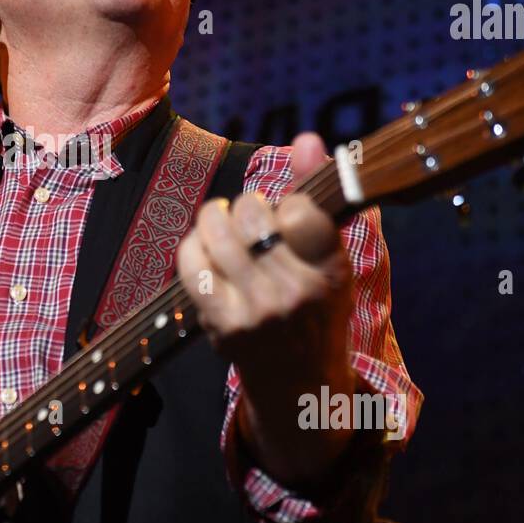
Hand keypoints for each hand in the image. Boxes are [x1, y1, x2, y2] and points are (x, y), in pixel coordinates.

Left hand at [176, 131, 357, 485]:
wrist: (300, 385)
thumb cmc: (315, 306)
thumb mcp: (330, 256)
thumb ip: (318, 193)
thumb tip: (307, 137)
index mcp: (332, 271)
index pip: (300, 212)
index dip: (283, 203)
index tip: (285, 214)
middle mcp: (296, 292)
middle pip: (252, 216)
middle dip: (245, 205)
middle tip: (249, 217)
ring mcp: (256, 311)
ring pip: (218, 234)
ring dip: (214, 218)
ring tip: (222, 222)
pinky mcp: (222, 325)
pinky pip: (192, 265)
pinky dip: (192, 246)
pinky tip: (203, 247)